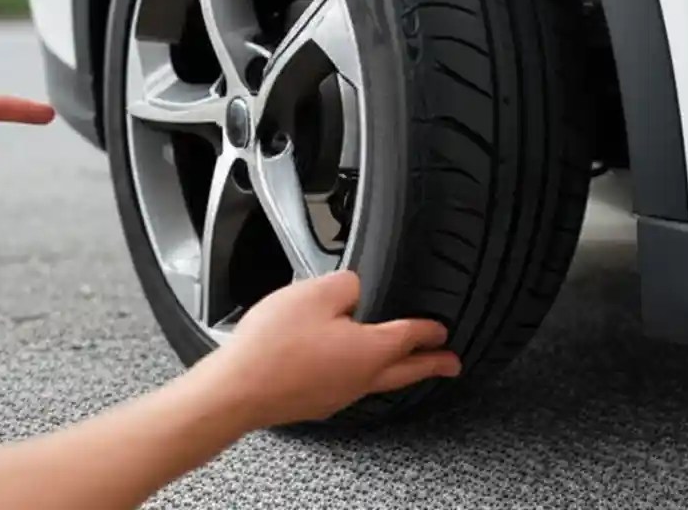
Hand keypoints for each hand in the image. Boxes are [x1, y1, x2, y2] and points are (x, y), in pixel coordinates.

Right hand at [205, 271, 461, 427]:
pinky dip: (361, 376)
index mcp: (370, 351)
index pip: (411, 337)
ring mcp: (337, 395)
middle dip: (433, 365)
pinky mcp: (315, 403)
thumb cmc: (272, 348)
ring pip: (380, 381)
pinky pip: (350, 387)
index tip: (442, 331)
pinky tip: (348, 369)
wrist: (236, 392)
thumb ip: (345, 285)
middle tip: (451, 365)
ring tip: (405, 366)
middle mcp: (360, 378)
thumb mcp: (314, 294)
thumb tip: (356, 289)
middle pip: (407, 371)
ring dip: (398, 371)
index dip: (430, 330)